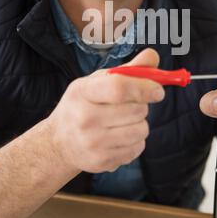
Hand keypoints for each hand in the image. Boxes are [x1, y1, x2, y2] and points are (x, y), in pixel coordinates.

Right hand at [49, 48, 163, 172]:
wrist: (58, 142)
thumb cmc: (84, 105)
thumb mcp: (97, 82)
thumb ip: (127, 70)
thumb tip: (152, 55)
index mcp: (83, 92)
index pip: (119, 88)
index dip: (144, 87)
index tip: (158, 91)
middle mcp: (85, 118)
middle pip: (136, 110)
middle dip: (142, 106)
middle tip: (130, 106)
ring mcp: (92, 143)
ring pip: (141, 130)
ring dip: (140, 124)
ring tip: (124, 122)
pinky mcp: (100, 162)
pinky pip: (137, 149)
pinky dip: (135, 142)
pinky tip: (119, 137)